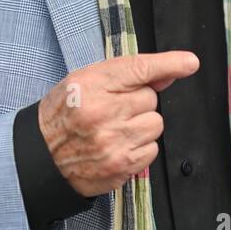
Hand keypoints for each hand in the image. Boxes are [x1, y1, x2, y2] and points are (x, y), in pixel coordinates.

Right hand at [38, 51, 198, 197]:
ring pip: (155, 124)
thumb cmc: (64, 114)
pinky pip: (152, 149)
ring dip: (142, 125)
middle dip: (138, 102)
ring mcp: (113, 142)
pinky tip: (117, 145)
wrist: (40, 157)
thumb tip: (169, 72)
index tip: (190, 63)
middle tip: (114, 109)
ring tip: (115, 128)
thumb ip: (126, 74)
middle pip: (151, 98)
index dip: (169, 64)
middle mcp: (103, 114)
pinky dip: (140, 147)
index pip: (139, 69)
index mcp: (91, 86)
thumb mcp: (85, 82)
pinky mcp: (121, 166)